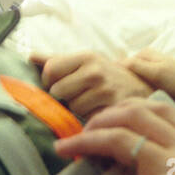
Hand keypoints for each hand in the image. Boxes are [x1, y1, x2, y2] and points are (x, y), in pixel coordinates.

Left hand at [35, 51, 152, 119]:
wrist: (143, 88)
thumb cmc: (107, 76)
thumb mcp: (86, 63)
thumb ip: (58, 60)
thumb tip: (30, 56)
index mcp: (86, 56)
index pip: (50, 69)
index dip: (49, 81)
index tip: (57, 85)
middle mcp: (95, 70)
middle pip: (57, 91)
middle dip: (63, 98)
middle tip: (77, 96)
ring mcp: (105, 89)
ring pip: (72, 107)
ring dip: (77, 110)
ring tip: (90, 104)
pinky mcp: (113, 107)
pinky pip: (87, 118)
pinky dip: (89, 119)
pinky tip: (98, 112)